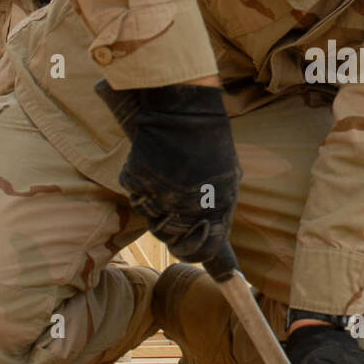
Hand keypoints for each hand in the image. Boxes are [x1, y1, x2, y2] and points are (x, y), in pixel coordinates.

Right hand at [94, 80, 239, 263]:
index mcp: (212, 209)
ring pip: (152, 220)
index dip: (200, 251)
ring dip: (160, 209)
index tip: (200, 243)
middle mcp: (182, 209)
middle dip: (178, 230)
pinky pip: (138, 197)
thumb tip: (211, 235)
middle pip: (172, 240)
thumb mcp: (228, 179)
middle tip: (183, 207)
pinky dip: (145, 189)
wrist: (183, 110)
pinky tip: (157, 170)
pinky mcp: (134, 182)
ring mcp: (155, 196)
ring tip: (170, 183)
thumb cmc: (211, 143)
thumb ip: (220, 212)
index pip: (201, 253)